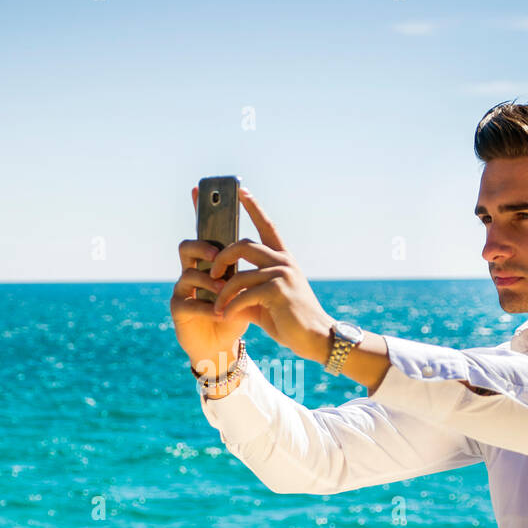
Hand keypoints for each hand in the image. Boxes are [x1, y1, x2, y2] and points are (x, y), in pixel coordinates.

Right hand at [171, 186, 250, 375]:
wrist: (223, 347)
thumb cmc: (235, 314)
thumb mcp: (245, 289)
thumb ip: (245, 269)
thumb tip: (259, 245)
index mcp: (208, 263)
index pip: (202, 232)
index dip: (198, 211)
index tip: (198, 189)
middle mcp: (190, 272)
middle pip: (187, 246)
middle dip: (203, 248)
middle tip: (219, 257)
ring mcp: (182, 290)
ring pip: (189, 273)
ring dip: (210, 282)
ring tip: (223, 291)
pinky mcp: (177, 310)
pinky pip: (190, 302)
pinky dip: (206, 307)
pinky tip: (218, 313)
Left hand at [208, 187, 333, 364]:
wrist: (315, 338)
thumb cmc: (289, 320)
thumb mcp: (265, 300)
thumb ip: (247, 289)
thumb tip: (222, 288)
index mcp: (282, 258)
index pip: (266, 225)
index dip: (253, 207)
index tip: (240, 190)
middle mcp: (283, 261)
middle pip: (243, 245)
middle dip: (221, 258)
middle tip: (212, 273)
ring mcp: (282, 274)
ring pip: (239, 274)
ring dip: (222, 292)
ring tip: (216, 307)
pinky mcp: (278, 291)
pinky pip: (244, 294)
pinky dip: (231, 307)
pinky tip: (225, 316)